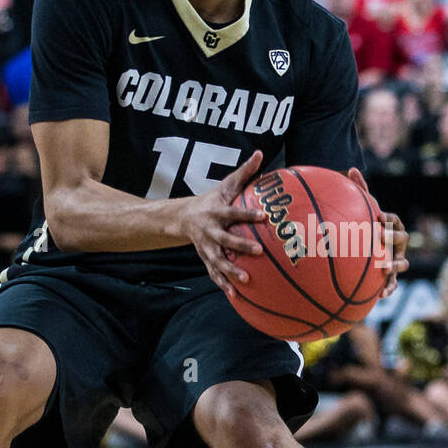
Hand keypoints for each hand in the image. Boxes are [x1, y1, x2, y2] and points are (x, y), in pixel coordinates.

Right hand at [179, 150, 267, 296]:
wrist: (182, 218)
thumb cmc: (211, 199)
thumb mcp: (225, 184)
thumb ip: (244, 171)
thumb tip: (261, 152)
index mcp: (216, 212)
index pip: (233, 213)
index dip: (248, 215)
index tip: (264, 216)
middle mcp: (210, 231)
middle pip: (225, 240)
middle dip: (240, 246)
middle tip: (259, 251)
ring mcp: (206, 247)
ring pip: (218, 261)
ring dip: (231, 271)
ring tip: (246, 279)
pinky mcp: (205, 258)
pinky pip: (214, 273)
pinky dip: (223, 284)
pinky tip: (235, 295)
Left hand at [348, 167, 407, 295]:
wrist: (368, 249)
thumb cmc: (364, 227)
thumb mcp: (361, 211)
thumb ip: (358, 191)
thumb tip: (352, 169)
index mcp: (390, 226)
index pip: (394, 220)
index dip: (389, 218)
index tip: (379, 217)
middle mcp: (397, 243)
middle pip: (402, 239)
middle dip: (393, 238)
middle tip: (381, 237)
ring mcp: (396, 259)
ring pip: (403, 262)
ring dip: (395, 264)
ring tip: (384, 267)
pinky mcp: (390, 276)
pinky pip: (393, 283)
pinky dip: (390, 288)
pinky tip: (381, 296)